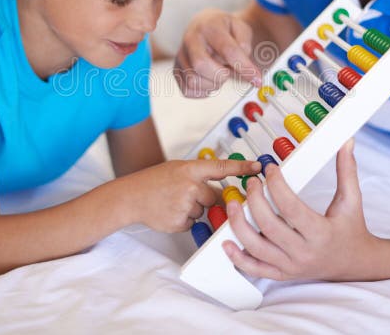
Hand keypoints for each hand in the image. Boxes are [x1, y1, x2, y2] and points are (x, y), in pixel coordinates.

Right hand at [126, 158, 260, 232]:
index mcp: (190, 169)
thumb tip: (222, 191)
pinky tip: (170, 211)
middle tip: (183, 194)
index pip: (222, 167)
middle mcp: (190, 186)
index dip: (242, 166)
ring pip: (203, 211)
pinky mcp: (181, 222)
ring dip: (193, 209)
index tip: (258, 166)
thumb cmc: (154, 182)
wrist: (131, 197)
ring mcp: (185, 205)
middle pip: (215, 196)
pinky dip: (185, 219)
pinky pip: (193, 222)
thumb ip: (200, 177)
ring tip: (173, 202)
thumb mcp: (178, 170)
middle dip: (204, 198)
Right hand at [174, 8, 261, 97]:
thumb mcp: (241, 28)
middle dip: (221, 75)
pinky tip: (210, 79)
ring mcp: (180, 56)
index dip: (244, 68)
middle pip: (201, 66)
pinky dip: (203, 90)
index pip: (227, 50)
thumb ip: (245, 44)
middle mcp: (190, 39)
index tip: (257, 80)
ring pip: (194, 81)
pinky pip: (188, 90)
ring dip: (213, 84)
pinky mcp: (176, 71)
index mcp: (209, 26)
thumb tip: (244, 65)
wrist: (205, 25)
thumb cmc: (224, 29)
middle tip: (229, 71)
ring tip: (219, 72)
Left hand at [223, 139, 381, 280]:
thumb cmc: (352, 230)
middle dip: (255, 202)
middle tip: (251, 183)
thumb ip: (347, 170)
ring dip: (240, 226)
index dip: (277, 186)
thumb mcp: (352, 200)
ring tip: (234, 204)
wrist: (357, 264)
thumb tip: (347, 143)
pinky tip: (226, 243)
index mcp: (321, 233)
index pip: (291, 208)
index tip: (270, 169)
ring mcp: (292, 265)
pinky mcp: (284, 274)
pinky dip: (239, 258)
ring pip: (257, 249)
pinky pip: (256, 269)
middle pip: (270, 227)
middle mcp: (304, 252)